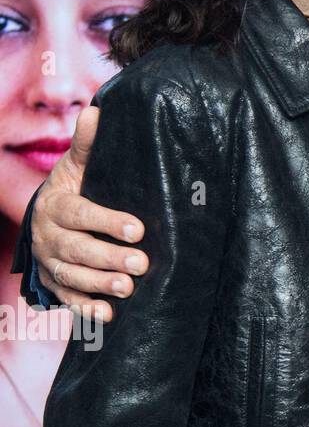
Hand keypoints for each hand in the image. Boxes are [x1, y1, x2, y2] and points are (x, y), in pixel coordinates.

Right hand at [31, 107, 148, 322]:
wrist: (51, 215)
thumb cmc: (76, 186)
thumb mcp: (79, 165)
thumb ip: (89, 144)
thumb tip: (97, 111)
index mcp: (55, 206)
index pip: (79, 214)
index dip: (106, 222)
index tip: (137, 228)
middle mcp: (48, 237)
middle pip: (75, 250)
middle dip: (108, 258)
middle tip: (142, 263)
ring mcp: (49, 263)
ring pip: (71, 277)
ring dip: (99, 284)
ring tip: (128, 287)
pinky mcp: (55, 285)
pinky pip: (67, 300)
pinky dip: (86, 309)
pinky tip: (108, 315)